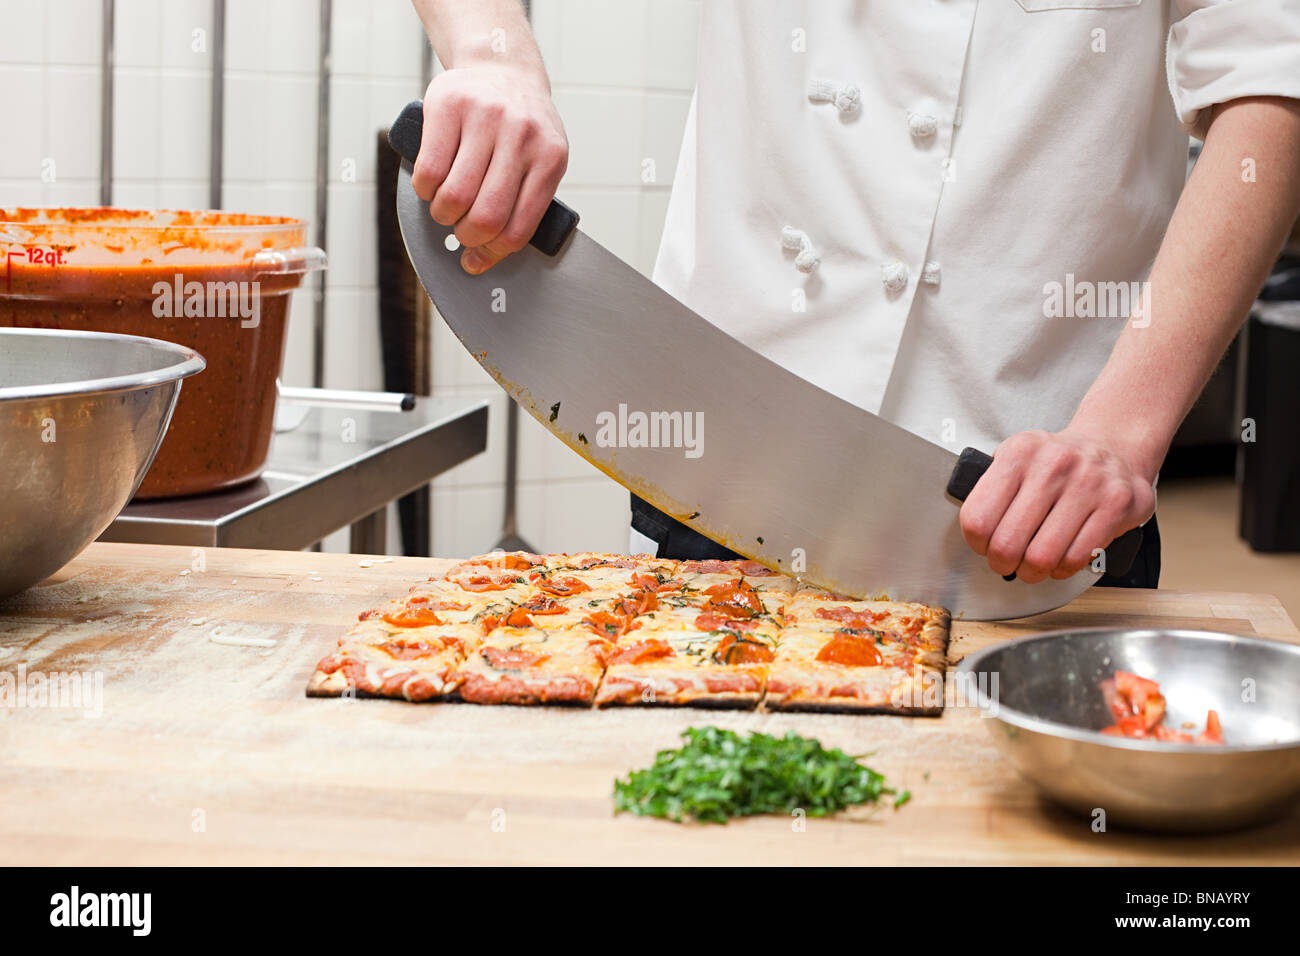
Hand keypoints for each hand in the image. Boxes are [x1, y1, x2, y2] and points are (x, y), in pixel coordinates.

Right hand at [410, 65, 567, 274]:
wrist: (501, 68)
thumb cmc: (519, 127)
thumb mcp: (537, 160)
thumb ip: (522, 204)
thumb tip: (483, 259)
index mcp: (550, 158)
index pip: (518, 228)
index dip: (492, 253)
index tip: (475, 259)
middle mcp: (521, 135)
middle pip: (485, 216)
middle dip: (466, 235)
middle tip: (460, 231)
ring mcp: (485, 117)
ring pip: (454, 196)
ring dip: (442, 214)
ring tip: (445, 207)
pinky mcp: (449, 105)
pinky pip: (429, 169)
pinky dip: (425, 190)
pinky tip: (432, 185)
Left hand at [958, 428, 1155, 582]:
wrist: (1113, 448)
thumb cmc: (1058, 463)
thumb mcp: (1017, 457)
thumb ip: (992, 487)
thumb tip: (974, 531)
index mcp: (1020, 453)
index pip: (978, 517)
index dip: (975, 543)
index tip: (982, 546)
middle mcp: (1053, 465)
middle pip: (1008, 543)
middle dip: (1002, 564)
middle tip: (1006, 563)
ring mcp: (1088, 484)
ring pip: (1042, 556)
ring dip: (1032, 572)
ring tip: (1031, 566)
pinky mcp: (1116, 505)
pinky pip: (1077, 558)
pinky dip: (1062, 570)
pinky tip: (1059, 561)